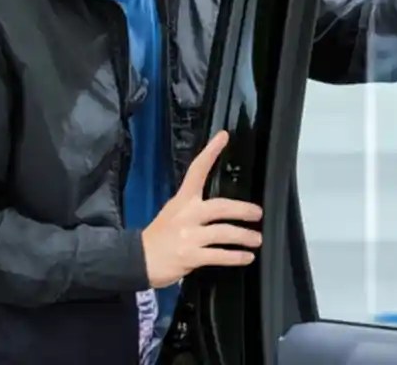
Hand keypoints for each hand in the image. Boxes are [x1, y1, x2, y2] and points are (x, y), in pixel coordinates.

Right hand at [141, 131, 262, 288]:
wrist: (139, 260)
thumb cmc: (160, 236)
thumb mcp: (174, 212)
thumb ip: (194, 206)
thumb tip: (223, 207)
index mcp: (182, 200)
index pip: (196, 171)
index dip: (210, 152)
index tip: (223, 136)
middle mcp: (187, 215)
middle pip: (220, 207)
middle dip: (242, 210)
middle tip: (257, 213)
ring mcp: (188, 236)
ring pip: (224, 233)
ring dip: (244, 237)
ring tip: (256, 239)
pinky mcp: (190, 256)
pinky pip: (219, 256)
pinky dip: (236, 257)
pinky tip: (246, 257)